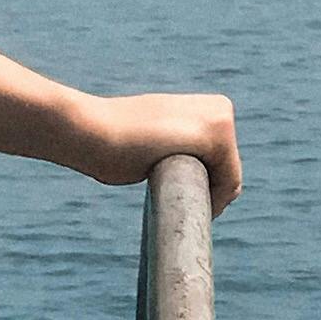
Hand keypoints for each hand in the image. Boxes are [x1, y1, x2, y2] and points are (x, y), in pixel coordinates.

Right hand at [81, 91, 242, 212]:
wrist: (90, 128)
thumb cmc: (112, 141)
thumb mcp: (153, 138)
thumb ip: (171, 147)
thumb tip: (176, 168)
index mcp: (208, 108)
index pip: (222, 162)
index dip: (206, 189)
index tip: (180, 202)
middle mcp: (221, 109)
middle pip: (229, 171)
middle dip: (209, 195)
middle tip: (176, 209)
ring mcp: (221, 119)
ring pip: (230, 180)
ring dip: (209, 201)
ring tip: (174, 208)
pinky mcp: (216, 135)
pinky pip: (229, 183)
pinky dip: (215, 202)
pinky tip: (185, 211)